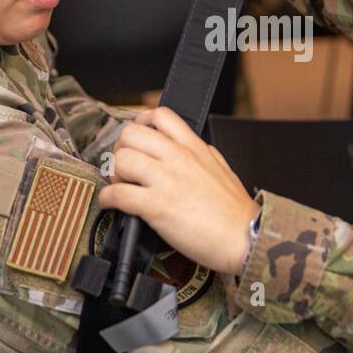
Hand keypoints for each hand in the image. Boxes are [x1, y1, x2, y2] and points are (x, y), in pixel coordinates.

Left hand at [98, 107, 259, 275]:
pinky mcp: (156, 206)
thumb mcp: (222, 168)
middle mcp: (178, 158)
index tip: (137, 139)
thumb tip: (192, 148)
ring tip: (120, 186)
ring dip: (113, 174)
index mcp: (193, 147)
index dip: (141, 124)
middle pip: (131, 134)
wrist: (244, 237)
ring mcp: (166, 181)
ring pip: (121, 160)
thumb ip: (204, 154)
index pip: (160, 115)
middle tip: (124, 165)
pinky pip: (118, 194)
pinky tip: (112, 204)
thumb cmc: (235, 211)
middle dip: (121, 149)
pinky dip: (108, 199)